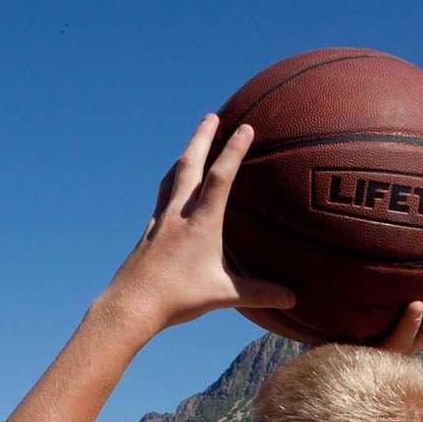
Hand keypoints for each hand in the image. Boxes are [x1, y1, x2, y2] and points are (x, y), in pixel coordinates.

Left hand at [94, 115, 294, 343]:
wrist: (129, 306)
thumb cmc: (176, 299)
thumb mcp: (221, 295)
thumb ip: (258, 293)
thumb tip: (293, 300)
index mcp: (200, 223)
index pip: (221, 177)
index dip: (234, 150)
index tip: (246, 127)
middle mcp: (178, 215)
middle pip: (190, 165)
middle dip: (202, 138)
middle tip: (211, 115)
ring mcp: (159, 222)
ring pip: (171, 179)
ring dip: (184, 156)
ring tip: (192, 142)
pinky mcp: (147, 233)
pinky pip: (160, 199)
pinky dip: (169, 184)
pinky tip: (171, 188)